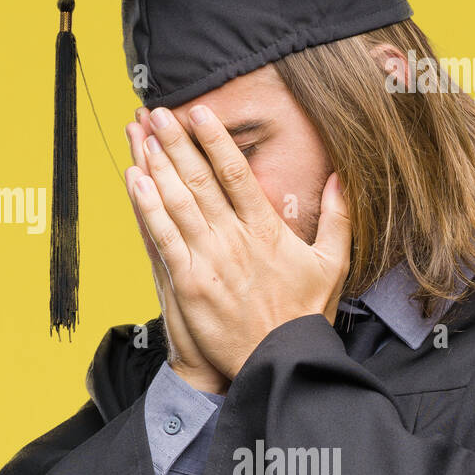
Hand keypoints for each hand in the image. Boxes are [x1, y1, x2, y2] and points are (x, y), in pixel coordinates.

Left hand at [125, 104, 351, 378]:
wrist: (278, 363)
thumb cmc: (302, 316)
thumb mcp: (333, 265)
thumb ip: (337, 218)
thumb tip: (341, 178)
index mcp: (267, 230)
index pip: (237, 174)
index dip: (216, 140)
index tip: (200, 111)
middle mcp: (235, 239)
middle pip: (200, 180)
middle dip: (177, 142)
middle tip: (159, 111)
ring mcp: (209, 260)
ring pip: (178, 202)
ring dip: (156, 165)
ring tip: (141, 134)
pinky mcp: (188, 283)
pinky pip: (163, 237)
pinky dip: (146, 208)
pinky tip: (133, 181)